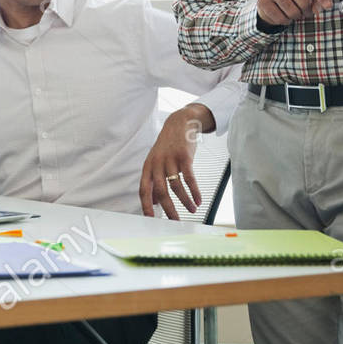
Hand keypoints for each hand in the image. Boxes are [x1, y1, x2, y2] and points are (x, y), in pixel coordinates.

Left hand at [139, 105, 211, 219]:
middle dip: (168, 209)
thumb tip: (154, 202)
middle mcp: (157, 164)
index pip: (144, 189)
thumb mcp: (156, 161)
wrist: (180, 123)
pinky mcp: (184, 157)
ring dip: (185, 201)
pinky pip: (190, 178)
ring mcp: (170, 160)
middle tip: (175, 220)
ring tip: (192, 210)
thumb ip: (153, 181)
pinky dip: (195, 191)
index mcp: (148, 167)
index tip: (150, 218)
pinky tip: (198, 200)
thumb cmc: (167, 145)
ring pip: (176, 187)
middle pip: (160, 191)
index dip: (146, 205)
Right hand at [257, 0, 332, 26]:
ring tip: (293, 12)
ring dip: (296, 17)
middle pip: (303, 2)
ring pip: (292, 12)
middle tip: (303, 11)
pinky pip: (281, 18)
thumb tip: (321, 9)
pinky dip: (285, 21)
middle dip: (306, 11)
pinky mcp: (262, 1)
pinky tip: (283, 15)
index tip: (329, 7)